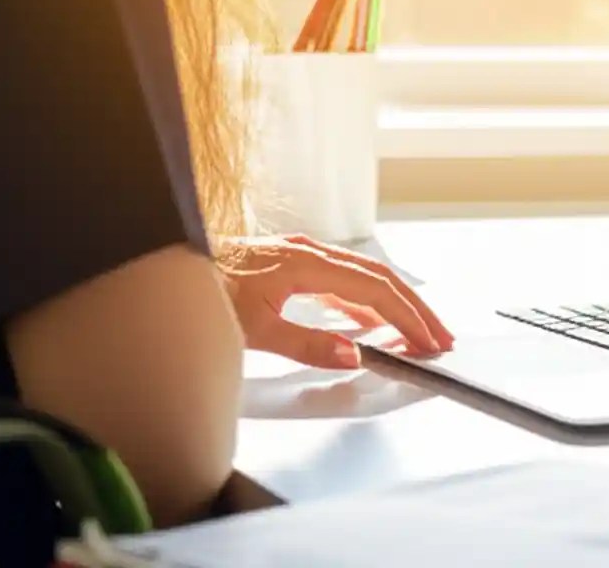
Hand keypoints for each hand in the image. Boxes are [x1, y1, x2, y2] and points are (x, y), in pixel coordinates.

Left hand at [221, 234, 452, 368]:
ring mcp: (302, 255)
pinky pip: (343, 280)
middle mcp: (310, 252)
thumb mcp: (254, 330)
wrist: (168, 269)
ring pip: (364, 277)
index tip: (427, 342)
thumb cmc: (204, 297)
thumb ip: (308, 344)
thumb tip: (355, 356)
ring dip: (393, 304)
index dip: (405, 317)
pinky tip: (370, 324)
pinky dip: (365, 302)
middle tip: (440, 337)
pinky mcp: (292, 264)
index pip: (374, 290)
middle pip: (379, 277)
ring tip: (416, 333)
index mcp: (306, 264)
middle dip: (414, 308)